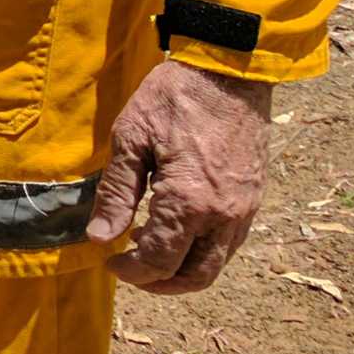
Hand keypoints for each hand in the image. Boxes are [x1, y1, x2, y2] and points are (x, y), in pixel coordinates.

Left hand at [85, 59, 272, 295]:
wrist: (229, 71)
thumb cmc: (174, 98)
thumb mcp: (131, 138)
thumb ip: (117, 193)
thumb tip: (99, 237)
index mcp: (189, 203)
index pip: (159, 262)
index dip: (131, 271)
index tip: (109, 259)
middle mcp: (223, 216)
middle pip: (194, 276)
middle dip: (159, 282)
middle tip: (130, 268)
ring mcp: (244, 211)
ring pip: (216, 264)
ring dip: (183, 269)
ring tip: (149, 248)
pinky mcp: (253, 200)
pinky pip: (230, 244)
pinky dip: (203, 250)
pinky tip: (177, 229)